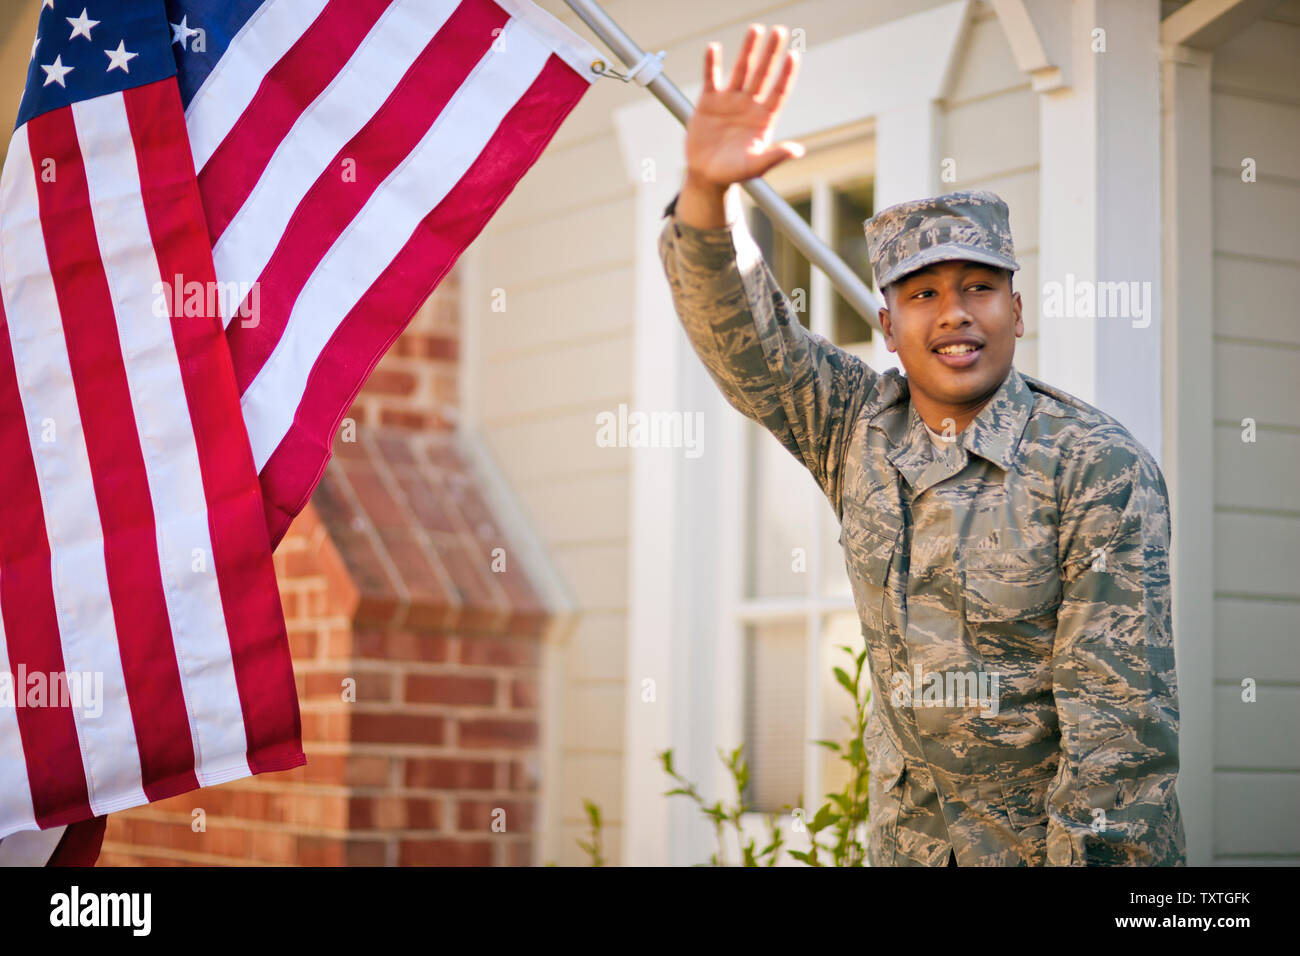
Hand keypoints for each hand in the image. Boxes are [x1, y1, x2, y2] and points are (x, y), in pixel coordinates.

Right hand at [684, 24, 803, 190]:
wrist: (706, 175)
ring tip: (756, 29)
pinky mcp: (708, 101)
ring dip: (748, 50)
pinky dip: (711, 64)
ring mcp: (729, 100)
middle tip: (780, 31)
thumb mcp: (755, 166)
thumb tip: (797, 151)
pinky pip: (711, 78)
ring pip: (741, 70)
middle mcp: (749, 104)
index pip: (779, 91)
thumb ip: (774, 156)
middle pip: (763, 73)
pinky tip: (713, 48)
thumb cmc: (734, 173)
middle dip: (771, 53)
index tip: (794, 55)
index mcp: (764, 118)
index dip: (786, 74)